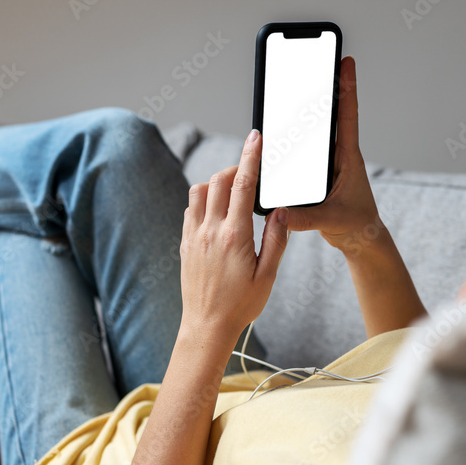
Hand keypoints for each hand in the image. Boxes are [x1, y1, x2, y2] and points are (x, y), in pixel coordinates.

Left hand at [180, 129, 288, 341]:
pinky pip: (190, 209)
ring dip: (216, 183)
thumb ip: (276, 240)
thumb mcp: (268, 276)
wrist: (207, 326)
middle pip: (219, 181)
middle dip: (235, 168)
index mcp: (235, 236)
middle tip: (250, 173)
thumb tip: (280, 211)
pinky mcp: (185, 244)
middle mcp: (210, 231)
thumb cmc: (240, 305)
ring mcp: (194, 236)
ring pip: (199, 191)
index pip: (243, 185)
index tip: (254, 137)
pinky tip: (217, 211)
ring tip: (233, 192)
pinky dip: (203, 200)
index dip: (250, 157)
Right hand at [283, 56, 382, 254]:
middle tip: (315, 62)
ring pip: (314, 133)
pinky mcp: (316, 175)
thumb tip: (281, 213)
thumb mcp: (332, 220)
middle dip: (322, 89)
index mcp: (348, 158)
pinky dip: (292, 140)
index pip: (347, 115)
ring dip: (304, 113)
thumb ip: (307, 218)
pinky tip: (278, 134)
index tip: (346, 61)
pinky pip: (303, 152)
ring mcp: (327, 164)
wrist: (360, 240)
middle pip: (328, 115)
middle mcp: (338, 155)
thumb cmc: (356, 226)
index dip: (347, 87)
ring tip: (290, 91)